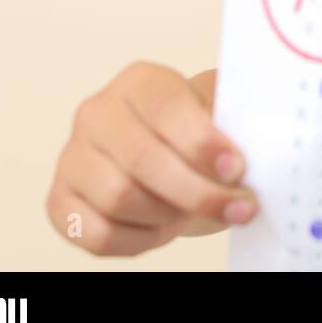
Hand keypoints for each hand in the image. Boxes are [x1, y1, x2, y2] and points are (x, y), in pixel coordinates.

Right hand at [46, 62, 257, 255]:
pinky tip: (163, 229)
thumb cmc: (199, 138)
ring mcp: (73, 156)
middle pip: (143, 158)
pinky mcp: (60, 200)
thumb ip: (234, 124)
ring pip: (119, 198)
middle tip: (238, 208)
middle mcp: (97, 113)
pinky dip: (138, 240)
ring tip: (196, 213)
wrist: (172, 160)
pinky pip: (97, 232)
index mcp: (139, 82)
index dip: (203, 141)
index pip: (166, 106)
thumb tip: (261, 138)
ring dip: (169, 215)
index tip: (238, 169)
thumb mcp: (221, 117)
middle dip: (198, 191)